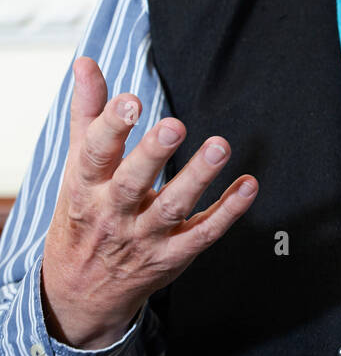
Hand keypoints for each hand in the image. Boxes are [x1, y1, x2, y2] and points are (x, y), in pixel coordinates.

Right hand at [40, 57, 258, 349]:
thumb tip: (86, 63)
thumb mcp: (78, 166)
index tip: (131, 101)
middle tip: (175, 125)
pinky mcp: (173, 255)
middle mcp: (113, 212)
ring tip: (220, 146)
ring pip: (172, 208)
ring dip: (198, 177)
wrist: (79, 292)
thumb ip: (89, 113)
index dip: (112, 126)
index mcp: (86, 185)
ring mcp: (144, 237)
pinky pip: (203, 233)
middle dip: (153, 154)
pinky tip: (248, 185)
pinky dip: (227, 211)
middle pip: (131, 182)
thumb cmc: (83, 214)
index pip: (96, 153)